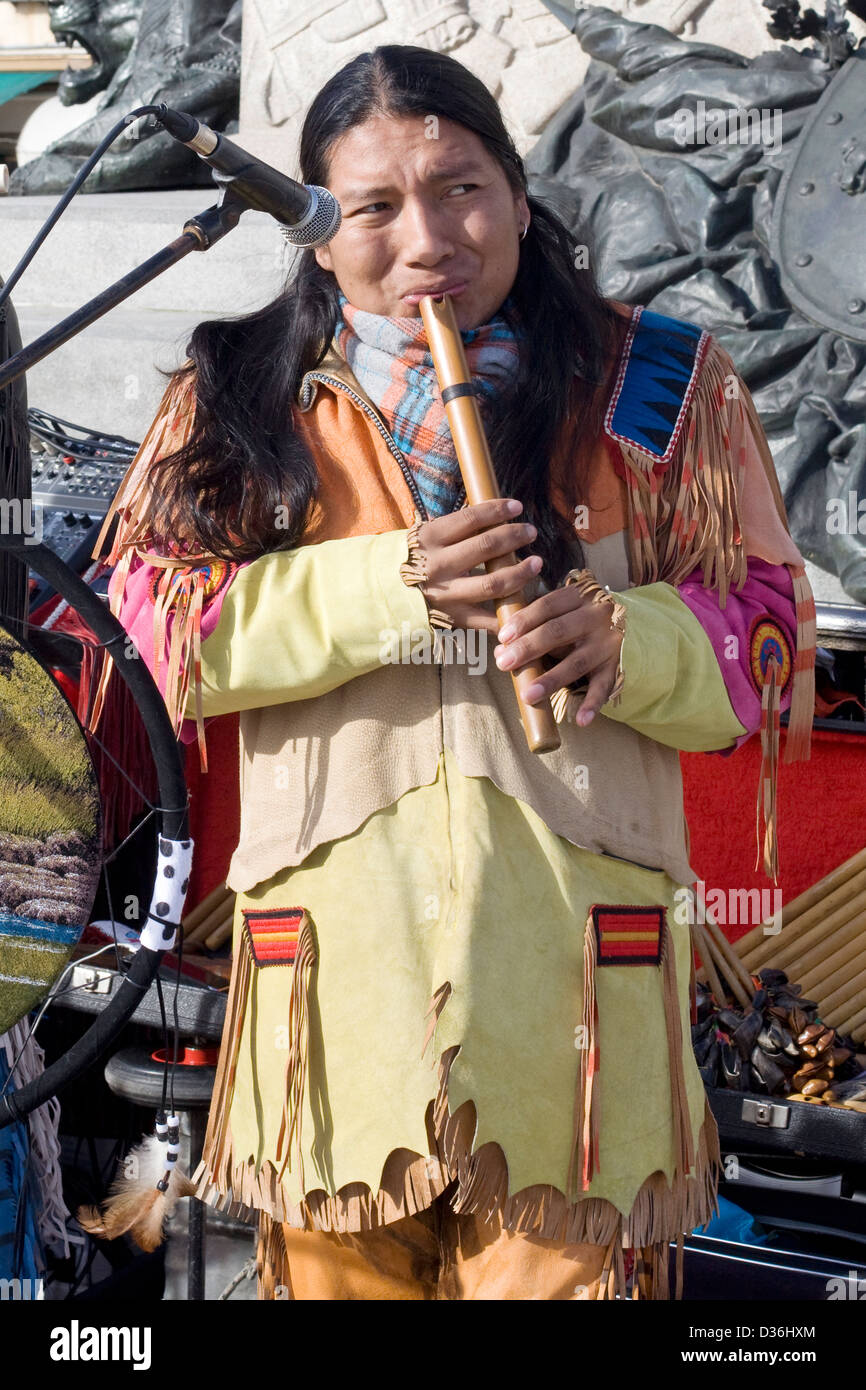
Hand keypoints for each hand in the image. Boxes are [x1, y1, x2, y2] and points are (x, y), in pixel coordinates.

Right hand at [415, 498, 542, 631]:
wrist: (381, 596)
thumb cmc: (411, 562)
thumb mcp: (425, 538)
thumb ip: (455, 529)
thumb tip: (493, 512)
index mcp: (429, 539)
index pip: (471, 518)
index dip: (498, 510)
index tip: (517, 507)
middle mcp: (437, 565)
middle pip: (487, 546)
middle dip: (514, 536)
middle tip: (531, 531)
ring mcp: (446, 594)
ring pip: (493, 583)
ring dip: (520, 572)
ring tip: (536, 562)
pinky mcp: (452, 618)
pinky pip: (487, 619)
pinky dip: (509, 613)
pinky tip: (527, 604)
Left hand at [492, 582, 624, 725]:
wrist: (634, 622)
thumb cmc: (581, 618)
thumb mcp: (563, 612)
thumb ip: (533, 626)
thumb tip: (501, 649)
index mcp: (579, 598)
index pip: (547, 605)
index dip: (524, 620)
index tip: (503, 637)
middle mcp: (595, 618)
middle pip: (557, 632)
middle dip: (528, 648)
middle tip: (504, 663)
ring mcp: (607, 643)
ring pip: (576, 662)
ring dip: (551, 679)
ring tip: (528, 695)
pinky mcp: (617, 666)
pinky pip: (604, 687)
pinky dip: (593, 704)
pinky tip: (581, 720)